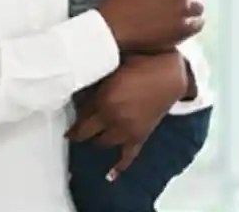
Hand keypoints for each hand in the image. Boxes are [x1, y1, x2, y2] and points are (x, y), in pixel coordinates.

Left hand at [67, 52, 186, 178]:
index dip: (73, 116)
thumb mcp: (112, 68)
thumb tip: (78, 93)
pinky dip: (119, 166)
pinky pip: (128, 155)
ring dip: (96, 139)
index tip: (68, 117)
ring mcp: (128, 130)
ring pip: (103, 143)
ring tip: (92, 134)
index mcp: (104, 100)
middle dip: (79, 132)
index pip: (80, 116)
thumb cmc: (140, 63)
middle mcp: (114, 118)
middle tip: (73, 130)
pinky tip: (110, 175)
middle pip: (87, 133)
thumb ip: (95, 83)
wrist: (170, 73)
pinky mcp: (140, 136)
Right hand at [97, 0, 202, 51]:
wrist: (115, 27)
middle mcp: (182, 1)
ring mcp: (183, 20)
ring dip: (193, 10)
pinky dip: (192, 24)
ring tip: (184, 11)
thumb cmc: (124, 0)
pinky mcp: (179, 35)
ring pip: (198, 12)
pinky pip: (195, 28)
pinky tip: (184, 23)